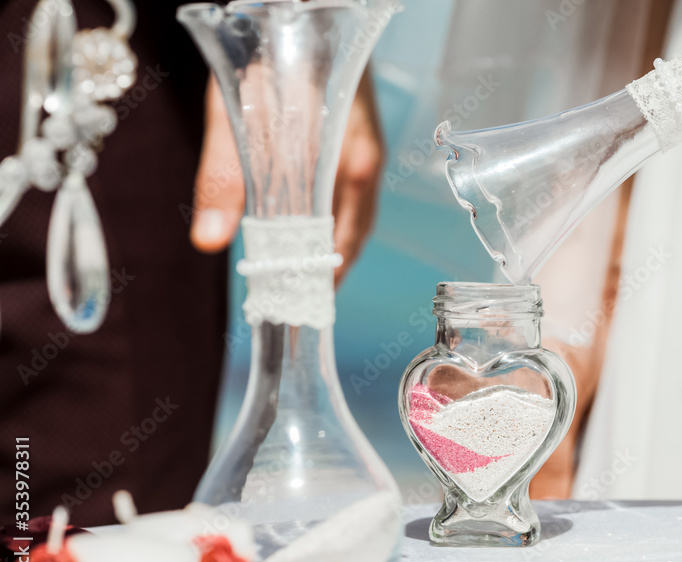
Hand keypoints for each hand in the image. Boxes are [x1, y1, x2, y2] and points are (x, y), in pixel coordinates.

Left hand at [189, 72, 383, 284]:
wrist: (300, 14)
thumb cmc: (269, 51)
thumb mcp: (236, 113)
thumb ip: (224, 177)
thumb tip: (209, 240)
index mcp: (350, 161)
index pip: (341, 238)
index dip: (320, 275)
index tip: (297, 305)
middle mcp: (365, 161)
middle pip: (352, 234)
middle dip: (326, 270)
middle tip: (295, 302)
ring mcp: (364, 151)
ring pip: (354, 218)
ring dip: (329, 249)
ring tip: (299, 277)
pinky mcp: (355, 143)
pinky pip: (350, 197)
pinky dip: (331, 223)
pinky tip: (306, 232)